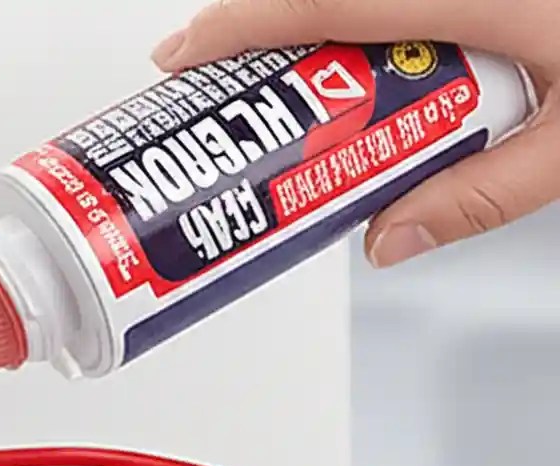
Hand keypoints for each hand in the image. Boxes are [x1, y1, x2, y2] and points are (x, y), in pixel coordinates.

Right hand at [150, 0, 559, 267]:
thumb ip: (485, 193)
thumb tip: (392, 237)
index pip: (322, 1)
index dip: (237, 28)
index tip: (183, 60)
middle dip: (262, 36)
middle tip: (227, 91)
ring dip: (315, 28)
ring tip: (292, 88)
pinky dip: (360, 20)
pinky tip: (372, 63)